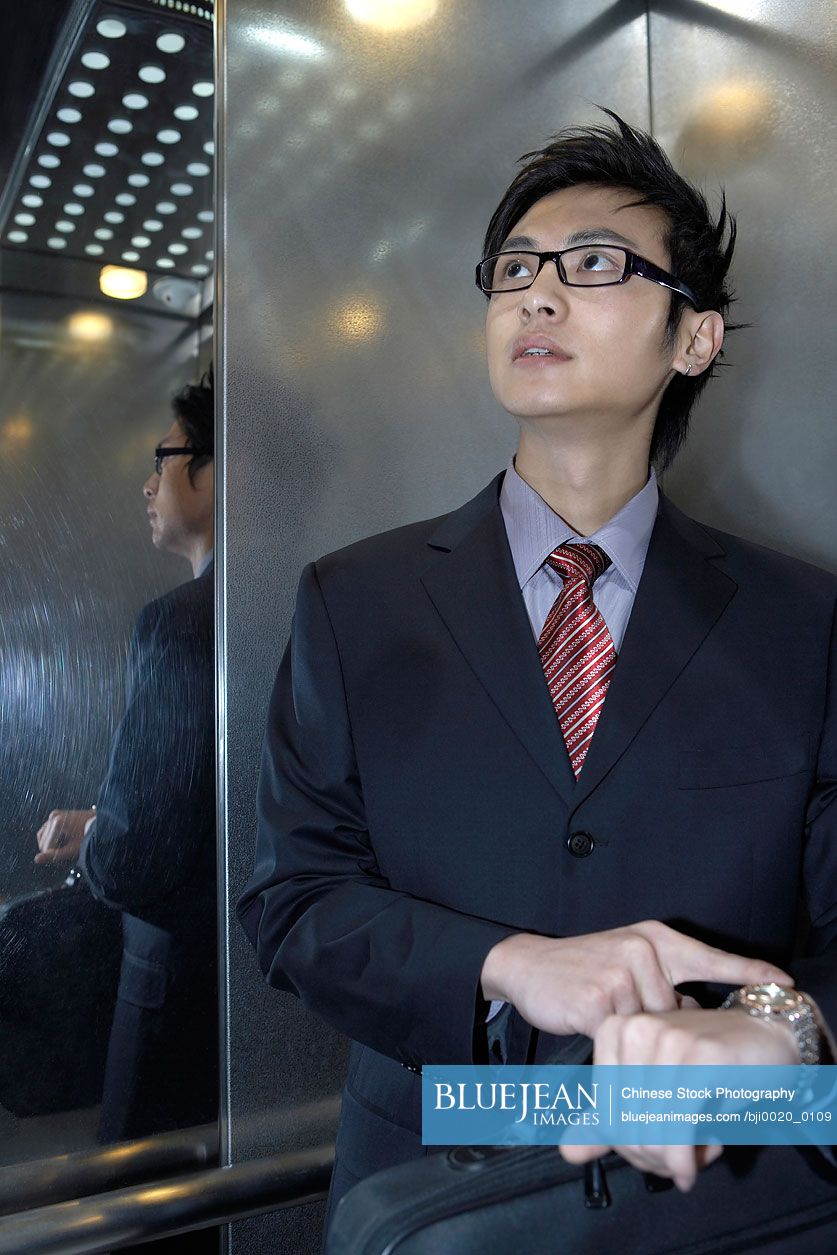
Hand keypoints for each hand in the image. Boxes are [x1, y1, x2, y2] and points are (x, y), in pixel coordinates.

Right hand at [35, 809, 95, 864]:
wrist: (101, 823)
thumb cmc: (90, 835)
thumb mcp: (72, 849)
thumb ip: (54, 855)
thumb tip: (37, 859)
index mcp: (57, 822)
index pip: (45, 847)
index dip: (53, 858)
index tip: (64, 864)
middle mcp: (54, 816)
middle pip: (43, 842)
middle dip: (52, 853)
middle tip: (65, 861)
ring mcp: (55, 815)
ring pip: (44, 837)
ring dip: (51, 847)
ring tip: (65, 854)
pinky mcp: (57, 816)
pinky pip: (48, 831)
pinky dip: (53, 840)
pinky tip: (64, 845)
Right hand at [480, 920, 791, 1038]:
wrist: (526, 965)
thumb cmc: (581, 968)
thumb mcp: (626, 959)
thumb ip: (663, 982)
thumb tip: (696, 1019)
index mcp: (654, 939)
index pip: (711, 957)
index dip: (749, 971)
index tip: (784, 982)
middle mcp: (642, 950)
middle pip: (677, 1012)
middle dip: (659, 1027)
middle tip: (619, 1009)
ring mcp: (621, 976)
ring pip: (650, 1030)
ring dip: (631, 1034)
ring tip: (597, 1010)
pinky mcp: (600, 1003)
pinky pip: (623, 1042)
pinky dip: (610, 1044)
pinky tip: (586, 1021)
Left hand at [560, 1006, 799, 1189]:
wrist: (766, 1035)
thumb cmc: (711, 1065)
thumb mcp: (659, 1093)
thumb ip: (612, 1121)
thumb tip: (568, 1153)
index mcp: (615, 1031)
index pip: (603, 1114)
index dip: (628, 1146)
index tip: (655, 1151)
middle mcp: (633, 1029)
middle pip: (624, 1125)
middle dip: (653, 1157)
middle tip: (679, 1161)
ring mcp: (665, 1038)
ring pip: (650, 1130)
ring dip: (676, 1158)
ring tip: (699, 1152)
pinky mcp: (699, 1055)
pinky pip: (678, 1127)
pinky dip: (687, 1157)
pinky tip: (706, 1154)